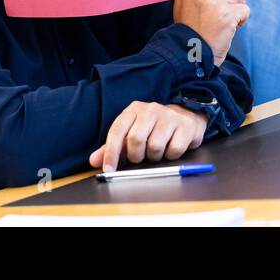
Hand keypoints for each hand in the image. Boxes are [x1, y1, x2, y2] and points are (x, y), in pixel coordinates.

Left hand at [89, 102, 207, 172]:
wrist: (184, 115)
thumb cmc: (152, 128)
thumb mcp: (131, 133)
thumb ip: (112, 147)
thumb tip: (94, 161)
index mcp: (133, 110)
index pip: (117, 131)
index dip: (111, 152)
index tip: (108, 170)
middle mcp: (150, 109)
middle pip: (136, 139)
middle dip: (136, 156)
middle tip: (141, 157)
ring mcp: (169, 116)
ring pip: (155, 147)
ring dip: (155, 157)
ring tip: (157, 151)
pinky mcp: (185, 125)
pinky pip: (174, 150)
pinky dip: (170, 156)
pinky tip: (170, 148)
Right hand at [173, 0, 247, 66]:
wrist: (191, 52)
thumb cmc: (190, 28)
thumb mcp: (185, 2)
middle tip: (224, 8)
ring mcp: (215, 1)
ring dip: (237, 8)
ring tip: (226, 19)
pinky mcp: (227, 15)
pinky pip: (245, 10)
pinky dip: (241, 20)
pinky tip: (231, 27)